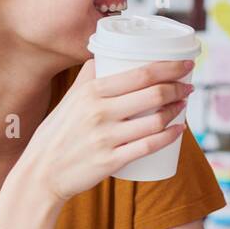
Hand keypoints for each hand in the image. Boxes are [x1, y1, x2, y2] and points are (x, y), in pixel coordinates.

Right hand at [18, 58, 194, 203]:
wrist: (41, 173)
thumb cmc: (58, 133)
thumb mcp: (69, 99)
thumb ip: (89, 77)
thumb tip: (107, 55)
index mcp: (91, 92)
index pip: (140, 74)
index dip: (169, 68)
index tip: (185, 65)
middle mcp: (99, 112)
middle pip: (153, 94)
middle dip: (178, 88)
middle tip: (188, 87)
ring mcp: (106, 138)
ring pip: (155, 121)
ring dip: (177, 111)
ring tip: (183, 106)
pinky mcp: (111, 161)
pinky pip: (149, 146)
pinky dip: (170, 136)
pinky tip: (179, 130)